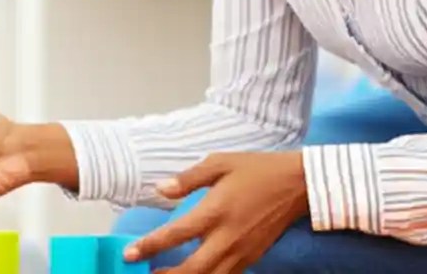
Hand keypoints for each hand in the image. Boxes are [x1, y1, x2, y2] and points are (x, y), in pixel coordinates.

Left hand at [126, 151, 309, 272]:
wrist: (298, 185)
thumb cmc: (256, 170)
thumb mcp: (220, 163)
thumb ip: (188, 178)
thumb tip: (160, 189)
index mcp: (215, 212)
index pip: (175, 235)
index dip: (149, 246)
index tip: (129, 254)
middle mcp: (227, 237)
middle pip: (191, 269)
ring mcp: (241, 251)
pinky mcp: (252, 258)